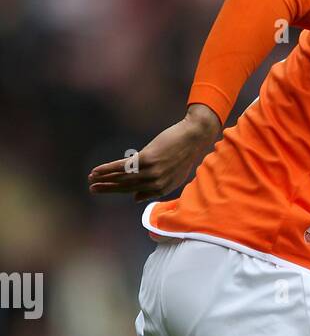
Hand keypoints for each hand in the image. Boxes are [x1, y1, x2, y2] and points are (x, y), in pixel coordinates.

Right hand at [88, 104, 221, 200]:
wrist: (193, 137)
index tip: (105, 189)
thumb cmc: (184, 154)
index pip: (135, 192)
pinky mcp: (146, 159)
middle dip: (107, 188)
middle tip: (93, 189)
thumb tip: (135, 198)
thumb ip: (156, 189)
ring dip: (104, 179)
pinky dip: (108, 169)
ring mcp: (151, 172)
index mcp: (162, 189)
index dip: (118, 191)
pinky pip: (122, 166)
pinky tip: (97, 171)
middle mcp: (156, 184)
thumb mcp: (173, 177)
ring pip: (122, 178)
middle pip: (126, 187)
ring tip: (91, 179)